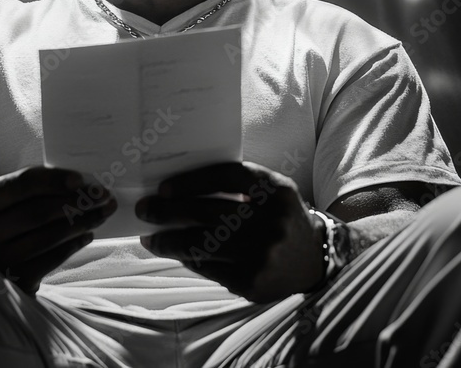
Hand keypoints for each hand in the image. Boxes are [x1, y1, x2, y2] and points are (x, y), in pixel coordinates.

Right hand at [0, 166, 116, 294]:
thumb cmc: (2, 221)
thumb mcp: (5, 199)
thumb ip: (35, 188)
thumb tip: (82, 184)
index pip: (25, 183)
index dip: (56, 179)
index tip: (82, 179)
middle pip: (41, 211)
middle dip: (79, 201)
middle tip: (104, 196)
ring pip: (50, 236)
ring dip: (83, 223)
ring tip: (102, 214)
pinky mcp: (14, 280)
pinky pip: (52, 259)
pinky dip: (73, 245)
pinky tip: (87, 234)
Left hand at [135, 161, 325, 302]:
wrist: (314, 258)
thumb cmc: (280, 216)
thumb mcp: (270, 190)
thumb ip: (236, 183)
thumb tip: (179, 188)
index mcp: (275, 190)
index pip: (227, 177)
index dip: (191, 181)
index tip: (164, 188)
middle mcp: (271, 222)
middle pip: (207, 212)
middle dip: (169, 212)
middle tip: (145, 210)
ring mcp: (261, 255)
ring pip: (201, 246)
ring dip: (169, 242)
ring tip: (150, 238)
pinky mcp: (251, 283)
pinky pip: (208, 269)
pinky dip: (188, 260)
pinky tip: (175, 253)